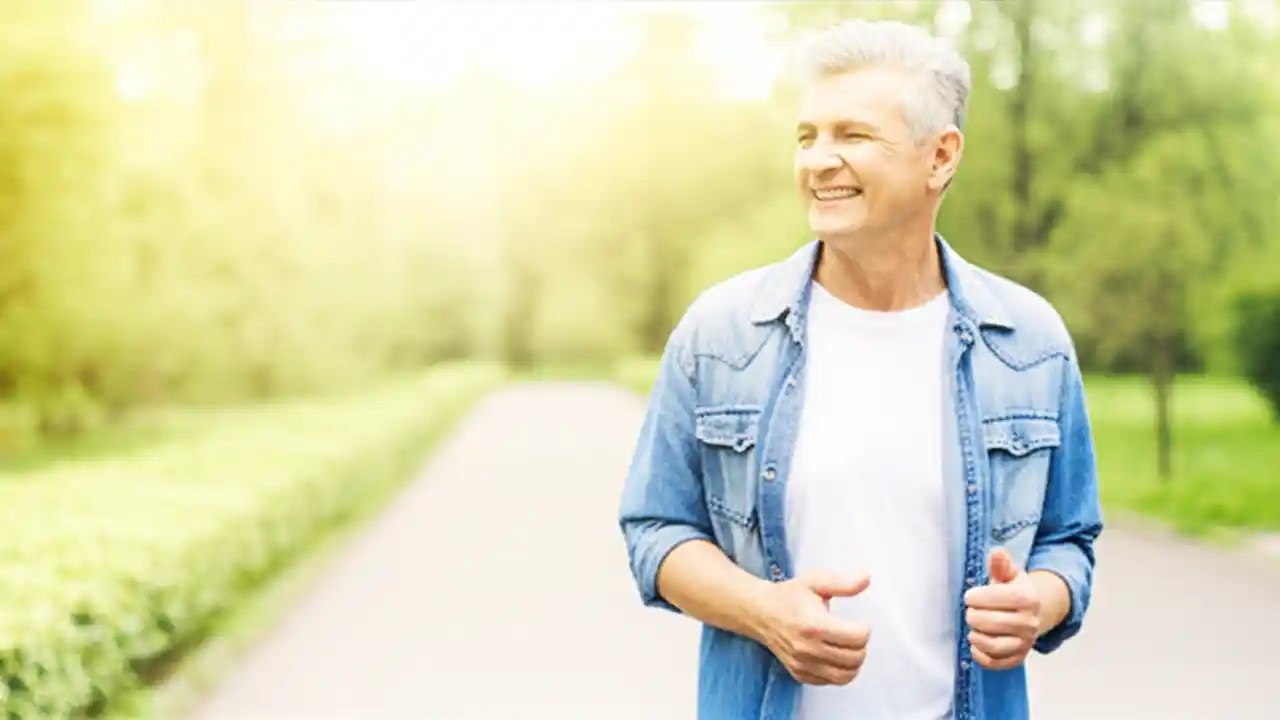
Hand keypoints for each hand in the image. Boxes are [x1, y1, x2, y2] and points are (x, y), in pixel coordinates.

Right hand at [755, 571, 870, 685]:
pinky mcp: (799, 674)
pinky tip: (833, 657)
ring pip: (846, 675)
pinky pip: (831, 681)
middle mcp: (808, 649)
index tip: (857, 624)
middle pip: (855, 658)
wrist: (760, 612)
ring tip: (847, 648)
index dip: (864, 629)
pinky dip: (838, 672)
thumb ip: (844, 583)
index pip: (858, 638)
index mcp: (815, 625)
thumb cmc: (789, 596)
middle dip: (860, 646)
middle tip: (852, 635)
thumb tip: (867, 578)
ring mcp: (803, 664)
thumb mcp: (816, 582)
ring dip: (853, 662)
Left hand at [963, 547, 1040, 670]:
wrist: (1031, 614)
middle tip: (970, 612)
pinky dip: (980, 654)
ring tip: (973, 627)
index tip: (970, 596)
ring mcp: (1025, 643)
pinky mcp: (1017, 659)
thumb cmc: (1012, 591)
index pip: (996, 598)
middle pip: (991, 622)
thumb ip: (1001, 564)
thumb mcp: (1008, 574)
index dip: (976, 597)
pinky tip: (976, 643)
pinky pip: (994, 663)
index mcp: (1028, 598)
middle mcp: (1030, 622)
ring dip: (976, 635)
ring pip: (993, 645)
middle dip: (973, 616)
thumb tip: (997, 552)